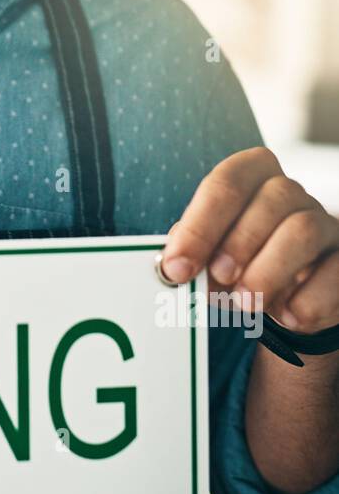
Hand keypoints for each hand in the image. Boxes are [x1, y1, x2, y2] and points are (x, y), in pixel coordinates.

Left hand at [161, 147, 338, 331]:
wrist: (287, 297)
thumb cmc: (238, 265)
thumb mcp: (209, 254)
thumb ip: (191, 253)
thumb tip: (172, 267)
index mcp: (252, 177)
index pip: (227, 182)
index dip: (200, 225)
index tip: (177, 267)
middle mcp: (292, 193)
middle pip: (274, 197)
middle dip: (239, 242)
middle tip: (217, 279)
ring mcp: (325, 224)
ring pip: (304, 230)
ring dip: (269, 270)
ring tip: (246, 303)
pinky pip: (336, 272)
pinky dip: (309, 299)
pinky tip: (287, 316)